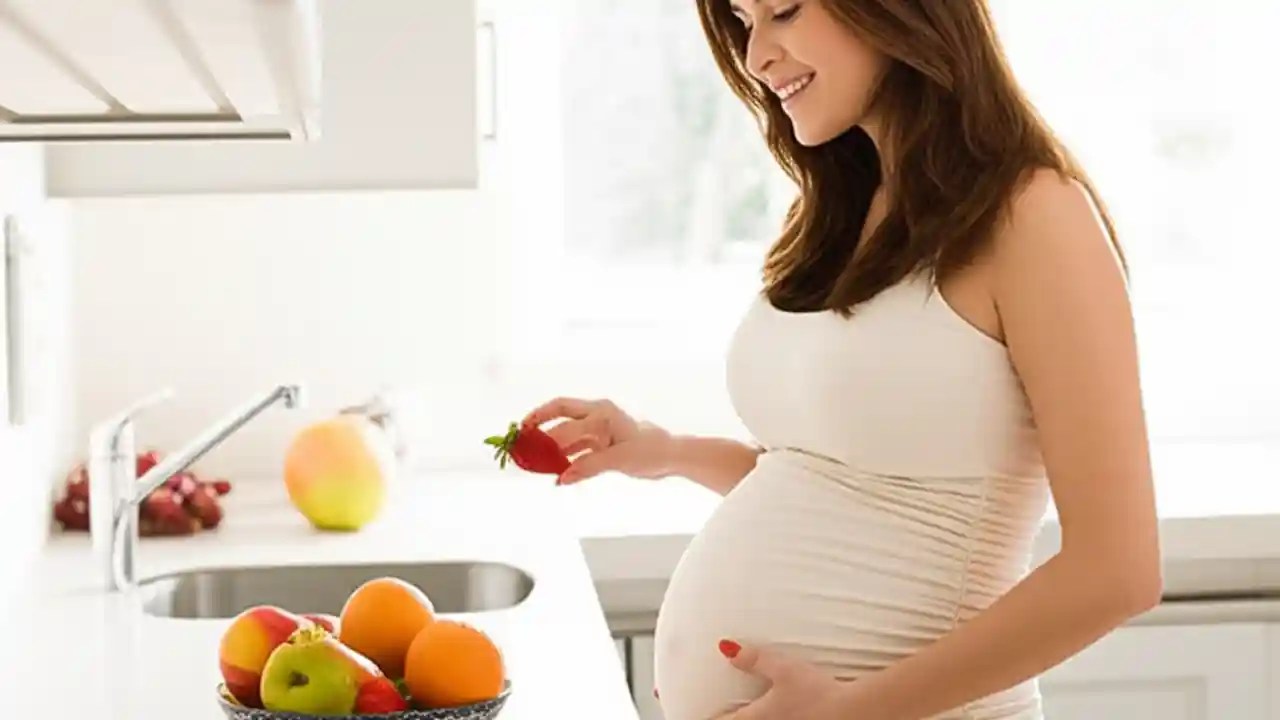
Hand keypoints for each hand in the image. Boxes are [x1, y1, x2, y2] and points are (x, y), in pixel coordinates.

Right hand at [521, 397, 674, 484]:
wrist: (671, 456)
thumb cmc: (651, 451)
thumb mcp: (620, 459)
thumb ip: (589, 467)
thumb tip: (562, 478)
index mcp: (601, 413)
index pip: (566, 419)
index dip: (545, 429)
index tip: (526, 436)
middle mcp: (597, 416)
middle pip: (560, 413)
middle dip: (540, 423)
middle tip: (521, 436)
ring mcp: (599, 430)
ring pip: (567, 433)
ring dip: (552, 445)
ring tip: (534, 459)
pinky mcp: (602, 444)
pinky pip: (577, 449)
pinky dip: (565, 459)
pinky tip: (556, 472)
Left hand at [713, 639, 857, 719]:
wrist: (853, 713)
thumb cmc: (817, 693)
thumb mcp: (783, 670)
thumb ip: (755, 660)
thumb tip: (727, 648)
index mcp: (756, 718)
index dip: (709, 717)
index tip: (695, 713)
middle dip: (727, 718)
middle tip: (715, 710)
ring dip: (745, 718)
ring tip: (744, 711)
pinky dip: (770, 717)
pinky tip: (781, 712)